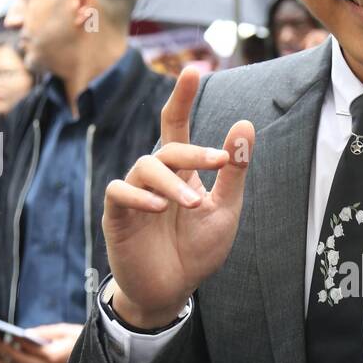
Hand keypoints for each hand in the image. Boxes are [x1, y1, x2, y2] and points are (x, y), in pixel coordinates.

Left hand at [0, 323, 84, 362]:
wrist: (102, 353)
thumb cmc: (85, 339)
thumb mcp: (65, 330)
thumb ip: (44, 333)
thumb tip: (27, 334)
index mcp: (53, 355)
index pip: (27, 350)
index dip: (15, 343)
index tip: (8, 334)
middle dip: (11, 353)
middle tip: (2, 343)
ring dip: (17, 360)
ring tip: (10, 348)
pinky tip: (23, 356)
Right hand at [102, 67, 254, 327]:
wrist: (172, 292)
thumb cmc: (196, 250)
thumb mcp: (225, 210)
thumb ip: (232, 171)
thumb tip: (245, 124)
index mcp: (181, 172)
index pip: (177, 126)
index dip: (182, 98)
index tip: (193, 70)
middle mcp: (156, 177)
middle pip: (168, 147)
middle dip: (195, 152)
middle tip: (219, 163)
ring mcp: (134, 194)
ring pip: (145, 166)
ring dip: (171, 182)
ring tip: (193, 205)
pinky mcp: (117, 216)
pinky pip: (119, 191)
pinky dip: (139, 195)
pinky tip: (159, 208)